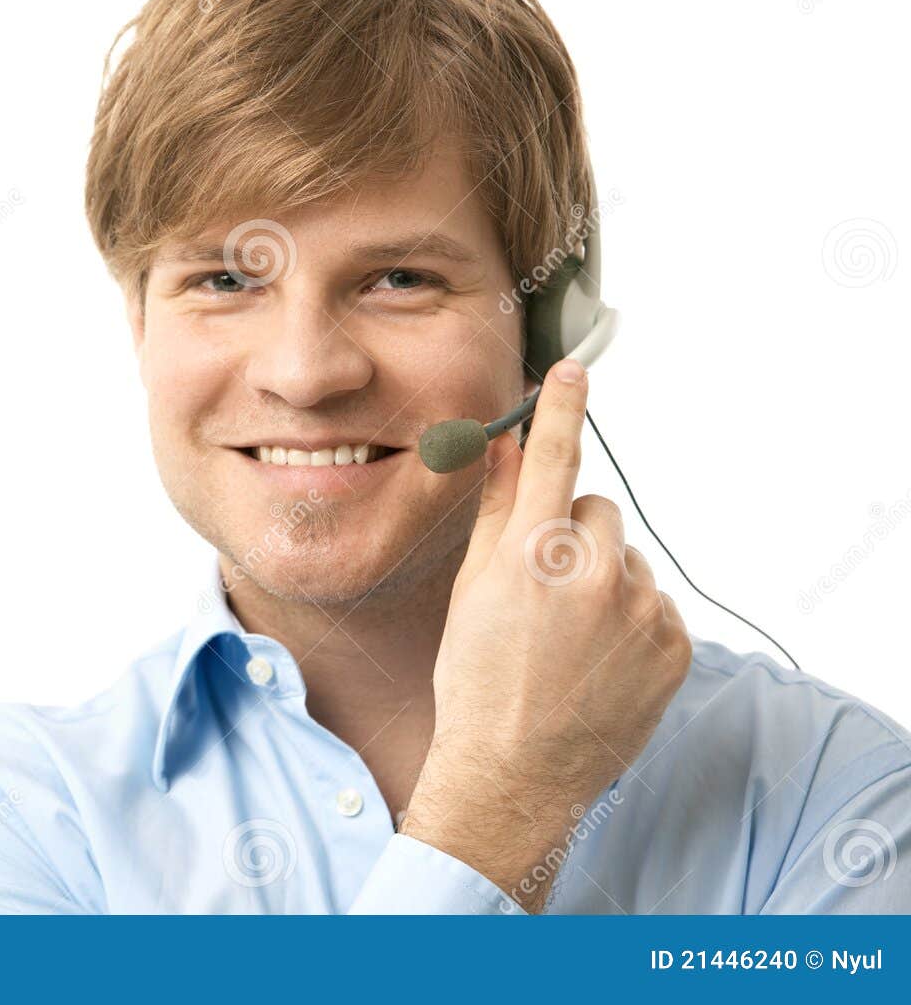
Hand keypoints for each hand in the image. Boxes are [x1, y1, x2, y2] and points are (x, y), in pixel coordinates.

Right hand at [400, 359, 691, 911]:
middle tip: (540, 588)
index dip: (562, 407)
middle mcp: (594, 572)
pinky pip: (652, 602)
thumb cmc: (476, 681)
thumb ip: (497, 511)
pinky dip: (629, 618)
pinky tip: (597, 658)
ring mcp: (641, 609)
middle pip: (594, 511)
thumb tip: (509, 447)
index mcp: (533, 553)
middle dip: (571, 534)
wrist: (513, 773)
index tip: (574, 371)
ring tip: (568, 636)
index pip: (554, 455)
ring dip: (602, 579)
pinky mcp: (674, 644)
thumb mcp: (471, 590)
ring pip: (624, 558)